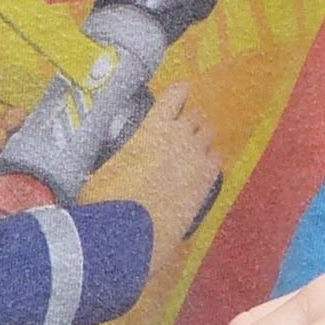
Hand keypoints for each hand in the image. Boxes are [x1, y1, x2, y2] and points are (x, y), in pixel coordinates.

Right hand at [84, 84, 222, 258]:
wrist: (129, 232)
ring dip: (202, 137)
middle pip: (196, 116)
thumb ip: (123, 157)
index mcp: (153, 129)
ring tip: (195, 144)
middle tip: (183, 126)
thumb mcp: (107, 169)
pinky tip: (205, 165)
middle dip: (190, 119)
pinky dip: (211, 159)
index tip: (180, 91)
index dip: (178, 93)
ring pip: (210, 134)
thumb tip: (120, 162)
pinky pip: (217, 161)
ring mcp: (196, 160)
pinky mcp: (206, 184)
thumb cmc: (108, 200)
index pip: (174, 97)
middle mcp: (180, 138)